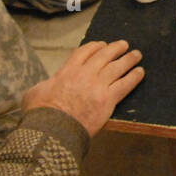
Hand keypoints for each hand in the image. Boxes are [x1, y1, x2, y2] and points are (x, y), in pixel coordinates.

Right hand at [23, 39, 144, 137]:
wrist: (53, 129)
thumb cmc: (41, 113)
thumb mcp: (34, 92)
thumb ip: (44, 85)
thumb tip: (46, 86)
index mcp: (67, 70)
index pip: (85, 51)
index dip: (95, 46)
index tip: (102, 45)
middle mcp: (85, 74)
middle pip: (104, 55)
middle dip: (115, 48)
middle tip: (123, 45)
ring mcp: (98, 85)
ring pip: (118, 67)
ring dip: (129, 59)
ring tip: (137, 54)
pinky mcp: (108, 100)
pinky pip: (125, 84)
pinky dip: (134, 77)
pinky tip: (140, 72)